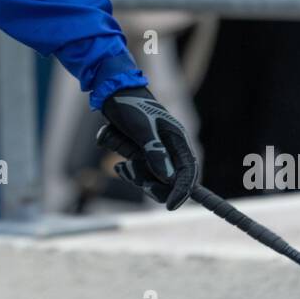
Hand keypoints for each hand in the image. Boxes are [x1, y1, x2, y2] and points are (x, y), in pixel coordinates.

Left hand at [96, 87, 198, 210]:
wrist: (111, 92)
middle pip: (171, 180)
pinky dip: (130, 172)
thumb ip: (155, 152)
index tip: (170, 205)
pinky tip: (119, 166)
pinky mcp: (143, 153)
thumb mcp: (141, 128)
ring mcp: (156, 151)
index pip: (188, 171)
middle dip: (154, 185)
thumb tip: (169, 179)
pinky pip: (140, 172)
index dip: (182, 190)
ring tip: (121, 167)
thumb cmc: (129, 106)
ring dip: (138, 177)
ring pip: (153, 178)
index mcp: (177, 139)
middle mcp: (170, 147)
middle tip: (138, 182)